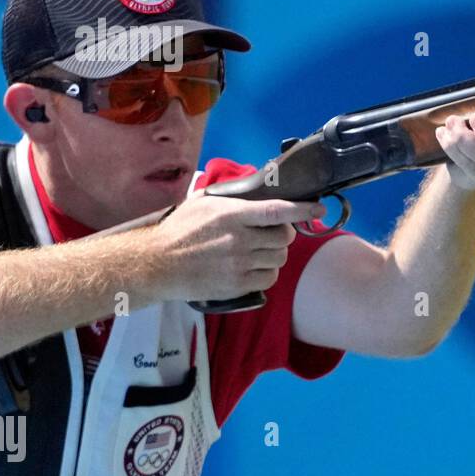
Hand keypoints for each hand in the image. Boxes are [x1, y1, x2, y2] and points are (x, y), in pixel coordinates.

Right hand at [143, 195, 325, 300]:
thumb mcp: (201, 203)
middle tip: (269, 234)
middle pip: (285, 238)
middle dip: (282, 235)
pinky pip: (269, 278)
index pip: (278, 210)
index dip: (303, 209)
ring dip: (274, 254)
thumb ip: (230, 197)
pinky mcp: (237, 284)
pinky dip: (266, 273)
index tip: (318, 207)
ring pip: (279, 259)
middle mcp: (239, 239)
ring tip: (257, 251)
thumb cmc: (178, 231)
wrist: (156, 265)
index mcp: (232, 215)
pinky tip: (253, 267)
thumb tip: (252, 191)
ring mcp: (239, 264)